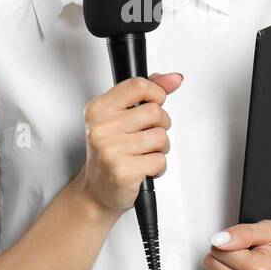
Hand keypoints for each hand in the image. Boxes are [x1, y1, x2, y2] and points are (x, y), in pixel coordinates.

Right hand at [78, 72, 183, 215]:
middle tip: (147, 136)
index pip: (137, 86)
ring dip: (160, 148)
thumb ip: (146, 93)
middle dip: (161, 125)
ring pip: (161, 137)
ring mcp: (111, 150)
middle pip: (155, 112)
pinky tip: (144, 169)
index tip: (156, 102)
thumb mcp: (120, 117)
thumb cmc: (110, 152)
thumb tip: (173, 78)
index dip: (156, 93)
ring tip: (144, 154)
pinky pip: (160, 160)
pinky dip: (158, 167)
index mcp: (99, 109)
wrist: (96, 191)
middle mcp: (101, 128)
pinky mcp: (123, 171)